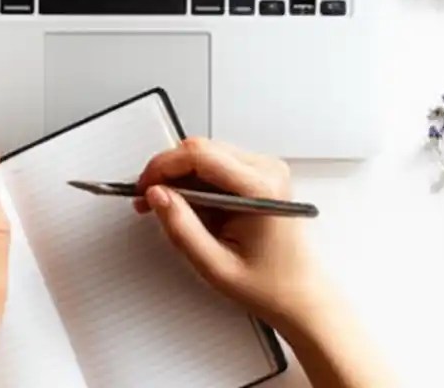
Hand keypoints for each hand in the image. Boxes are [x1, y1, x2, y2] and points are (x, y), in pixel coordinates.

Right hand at [135, 139, 325, 330]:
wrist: (300, 294)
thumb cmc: (269, 285)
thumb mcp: (215, 265)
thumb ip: (182, 228)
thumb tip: (156, 195)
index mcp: (261, 188)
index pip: (200, 155)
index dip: (163, 166)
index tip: (144, 186)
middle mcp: (268, 170)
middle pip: (201, 149)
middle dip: (168, 171)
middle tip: (149, 199)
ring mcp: (267, 170)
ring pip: (207, 154)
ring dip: (181, 177)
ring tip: (167, 207)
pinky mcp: (261, 176)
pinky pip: (218, 165)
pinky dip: (196, 182)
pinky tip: (189, 208)